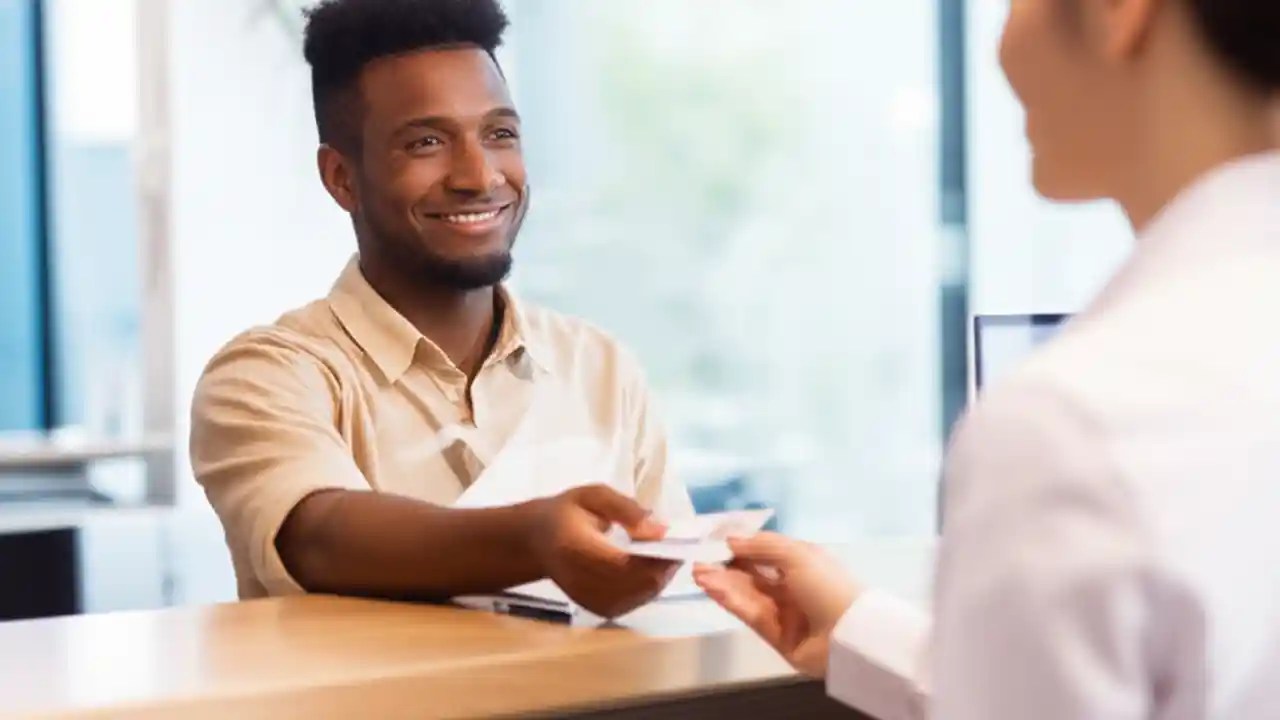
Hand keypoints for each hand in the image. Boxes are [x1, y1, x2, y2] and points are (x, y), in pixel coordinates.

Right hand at [528, 485, 678, 617]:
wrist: (537, 542)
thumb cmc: (568, 513)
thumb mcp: (594, 496)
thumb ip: (627, 510)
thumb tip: (662, 531)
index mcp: (575, 547)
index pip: (622, 562)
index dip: (655, 556)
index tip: (675, 539)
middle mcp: (580, 581)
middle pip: (635, 583)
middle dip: (663, 567)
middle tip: (676, 547)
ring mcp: (588, 600)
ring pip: (638, 597)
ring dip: (659, 578)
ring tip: (665, 556)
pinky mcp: (597, 610)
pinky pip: (633, 603)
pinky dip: (648, 588)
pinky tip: (650, 570)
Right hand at [693, 533, 860, 676]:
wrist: (849, 634)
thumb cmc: (827, 584)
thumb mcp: (797, 554)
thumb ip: (762, 546)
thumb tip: (732, 538)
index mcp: (802, 563)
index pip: (766, 553)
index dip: (742, 547)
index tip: (716, 541)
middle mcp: (791, 586)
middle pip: (753, 575)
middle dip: (726, 567)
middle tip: (698, 560)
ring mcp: (783, 612)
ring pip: (747, 594)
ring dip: (723, 583)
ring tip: (697, 573)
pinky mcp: (774, 635)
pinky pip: (750, 613)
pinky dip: (731, 600)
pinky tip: (712, 588)